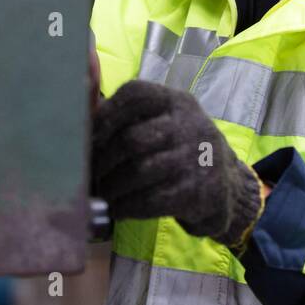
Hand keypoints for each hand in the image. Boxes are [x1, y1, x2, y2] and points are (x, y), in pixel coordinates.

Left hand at [91, 80, 264, 252]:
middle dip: (103, 162)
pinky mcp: (199, 191)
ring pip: (140, 172)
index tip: (86, 138)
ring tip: (103, 195)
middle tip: (90, 177)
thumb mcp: (165, 123)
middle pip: (132, 139)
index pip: (136, 94)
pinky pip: (152, 200)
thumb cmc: (181, 150)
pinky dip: (128, 207)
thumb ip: (128, 117)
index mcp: (176, 101)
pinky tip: (120, 209)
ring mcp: (197, 158)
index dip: (104, 116)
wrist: (227, 185)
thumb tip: (77, 122)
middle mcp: (190, 124)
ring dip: (113, 188)